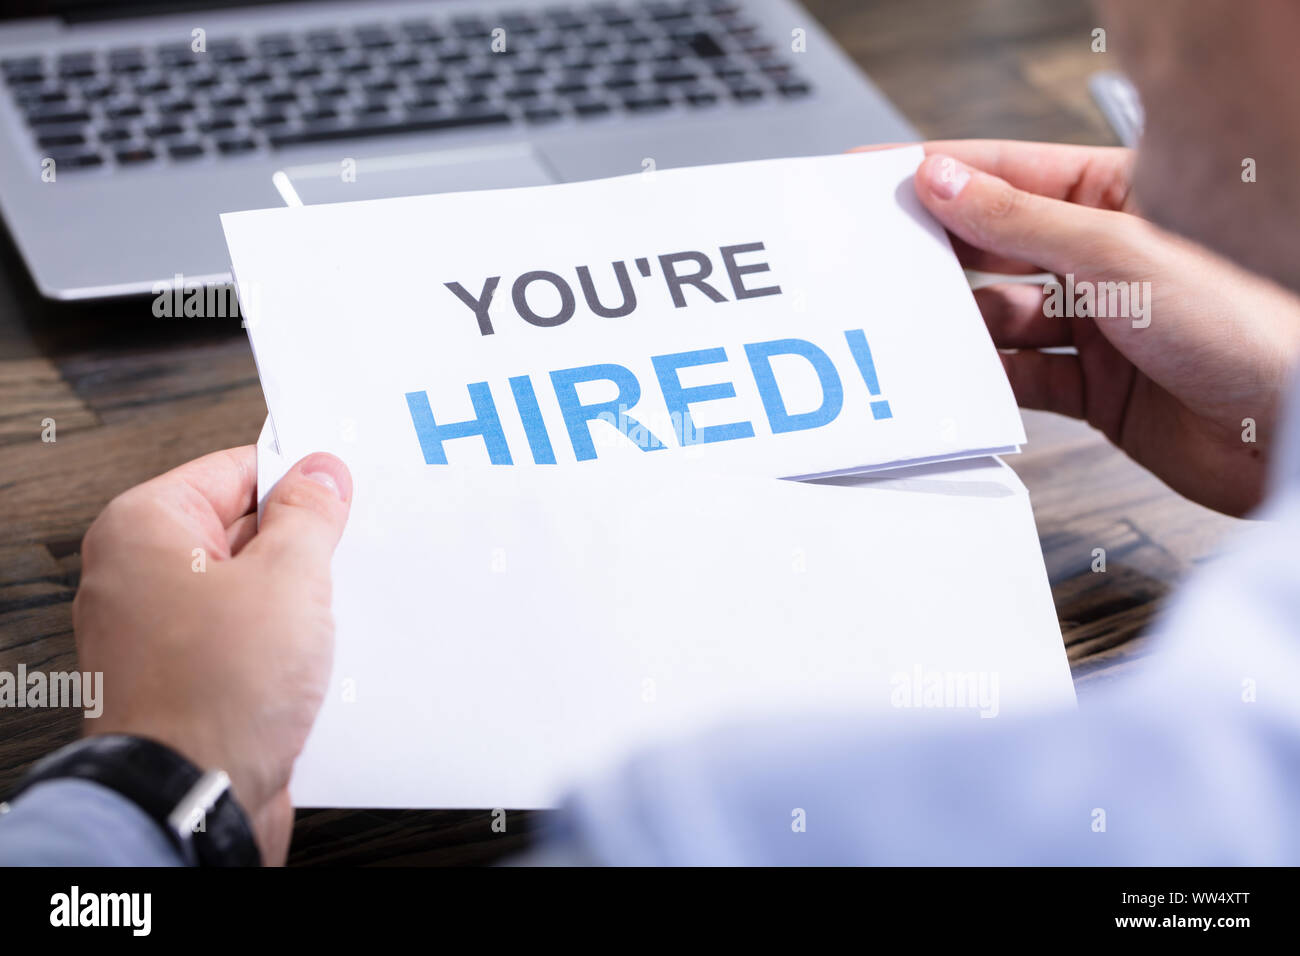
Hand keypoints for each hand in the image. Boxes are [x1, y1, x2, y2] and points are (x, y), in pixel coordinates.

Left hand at [72, 445, 351, 863]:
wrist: (193, 799)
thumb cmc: (215, 693)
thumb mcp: (288, 578)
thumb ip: (309, 515)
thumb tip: (319, 474)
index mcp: (143, 529)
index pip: (234, 469)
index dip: (296, 478)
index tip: (342, 489)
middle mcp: (136, 575)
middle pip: (238, 529)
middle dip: (299, 544)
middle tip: (342, 556)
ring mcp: (155, 631)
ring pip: (245, 588)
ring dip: (294, 598)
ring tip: (323, 616)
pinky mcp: (181, 678)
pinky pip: (240, 637)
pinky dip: (279, 641)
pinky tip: (312, 657)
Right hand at [858, 140, 1299, 515]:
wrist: (1288, 427)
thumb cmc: (1244, 324)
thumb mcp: (1116, 253)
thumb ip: (1020, 219)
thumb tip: (945, 180)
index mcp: (1118, 199)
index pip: (1010, 173)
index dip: (942, 170)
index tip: (882, 173)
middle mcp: (1103, 259)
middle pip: (997, 244)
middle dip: (941, 250)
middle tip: (881, 253)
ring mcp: (1097, 324)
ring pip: (1002, 316)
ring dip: (963, 323)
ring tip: (918, 323)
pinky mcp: (1094, 386)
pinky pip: (1022, 376)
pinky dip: (989, 379)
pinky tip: (962, 376)